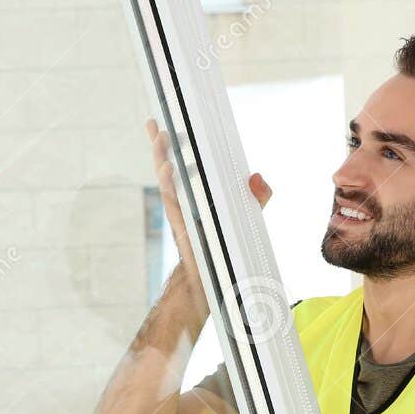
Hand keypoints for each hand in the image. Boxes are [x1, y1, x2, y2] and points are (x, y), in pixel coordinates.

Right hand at [145, 118, 271, 303]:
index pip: (187, 168)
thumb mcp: (247, 222)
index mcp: (199, 201)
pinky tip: (168, 170)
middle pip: (170, 171)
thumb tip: (258, 176)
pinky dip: (169, 187)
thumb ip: (255, 200)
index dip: (177, 148)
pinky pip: (174, 207)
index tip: (168, 124)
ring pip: (168, 186)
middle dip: (162, 147)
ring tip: (161, 139)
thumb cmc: (227, 257)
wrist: (213, 290)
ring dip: (162, 161)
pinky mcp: (183, 230)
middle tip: (156, 124)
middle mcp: (185, 207)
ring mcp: (181, 218)